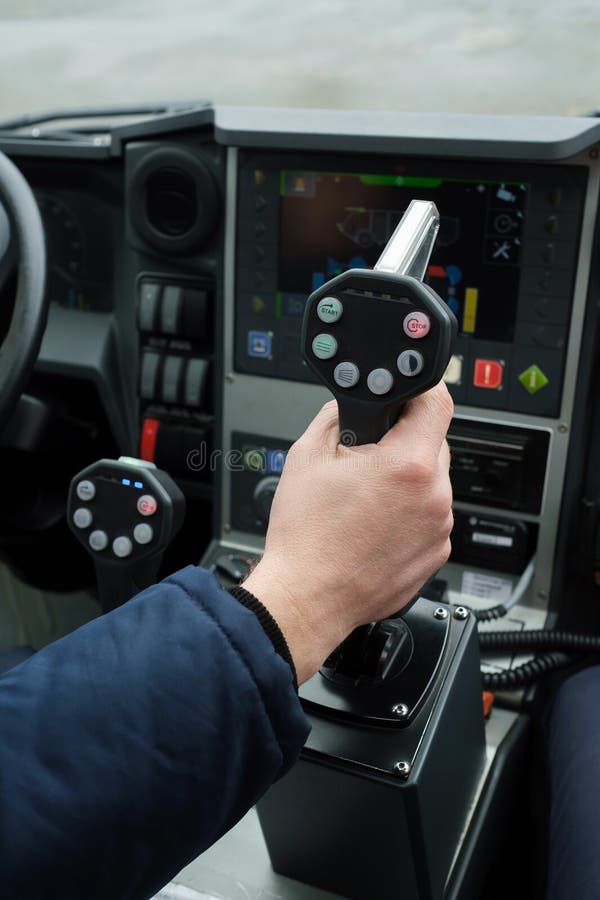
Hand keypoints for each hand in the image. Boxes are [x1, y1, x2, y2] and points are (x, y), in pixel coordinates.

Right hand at [243, 382, 453, 683]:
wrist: (308, 597)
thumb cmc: (307, 537)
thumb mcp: (307, 455)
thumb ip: (336, 414)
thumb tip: (351, 403)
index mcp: (408, 465)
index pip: (437, 403)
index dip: (418, 392)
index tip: (406, 398)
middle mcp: (434, 496)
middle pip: (433, 443)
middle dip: (402, 443)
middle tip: (366, 461)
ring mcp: (439, 528)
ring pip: (431, 482)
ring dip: (406, 481)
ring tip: (365, 501)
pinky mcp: (437, 553)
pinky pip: (429, 516)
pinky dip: (408, 514)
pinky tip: (374, 525)